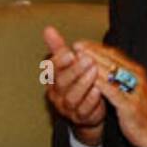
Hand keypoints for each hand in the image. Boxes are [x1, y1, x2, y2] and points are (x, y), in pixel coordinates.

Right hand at [43, 26, 105, 142]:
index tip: (71, 52)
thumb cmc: (78, 81)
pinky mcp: (80, 117)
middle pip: (62, 83)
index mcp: (52, 79)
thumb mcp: (69, 64)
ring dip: (83, 84)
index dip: (60, 61)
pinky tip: (98, 90)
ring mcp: (67, 108)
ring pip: (72, 97)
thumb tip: (48, 29)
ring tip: (95, 71)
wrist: (88, 110)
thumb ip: (59, 48)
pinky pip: (84, 110)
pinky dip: (90, 101)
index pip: (52, 69)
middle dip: (75, 70)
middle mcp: (56, 94)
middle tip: (88, 59)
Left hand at [75, 40, 146, 146]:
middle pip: (111, 60)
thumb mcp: (131, 89)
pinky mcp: (130, 105)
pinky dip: (100, 85)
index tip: (80, 44)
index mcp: (136, 72)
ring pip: (111, 73)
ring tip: (77, 61)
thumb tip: (102, 65)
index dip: (95, 48)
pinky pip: (112, 92)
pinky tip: (87, 81)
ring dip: (92, 66)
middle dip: (92, 53)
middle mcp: (136, 78)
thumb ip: (119, 77)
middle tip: (75, 47)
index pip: (114, 54)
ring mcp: (134, 91)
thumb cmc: (141, 112)